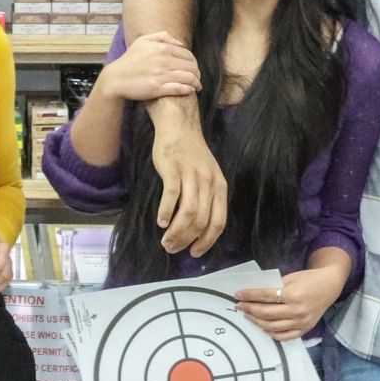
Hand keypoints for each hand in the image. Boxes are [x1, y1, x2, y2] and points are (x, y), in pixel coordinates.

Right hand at [98, 32, 200, 102]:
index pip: (188, 55)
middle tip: (197, 79)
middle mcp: (163, 60)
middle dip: (197, 73)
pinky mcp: (157, 88)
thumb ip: (162, 37)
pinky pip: (180, 88)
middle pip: (191, 67)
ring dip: (196, 83)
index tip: (194, 69)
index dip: (194, 63)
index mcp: (161, 48)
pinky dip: (188, 89)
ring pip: (189, 78)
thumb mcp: (142, 41)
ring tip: (197, 87)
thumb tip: (180, 43)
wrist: (115, 79)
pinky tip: (190, 91)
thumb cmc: (129, 60)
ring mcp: (161, 74)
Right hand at [149, 96, 226, 255]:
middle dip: (187, 240)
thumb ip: (206, 199)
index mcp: (220, 187)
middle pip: (201, 221)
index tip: (194, 252)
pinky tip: (160, 222)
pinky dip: (166, 212)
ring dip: (176, 231)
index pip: (218, 222)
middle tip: (173, 248)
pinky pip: (171, 196)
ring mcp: (191, 176)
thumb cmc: (192, 155)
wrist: (179, 127)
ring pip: (187, 213)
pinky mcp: (173, 170)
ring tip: (165, 241)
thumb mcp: (208, 177)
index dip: (207, 241)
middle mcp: (209, 183)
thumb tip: (197, 229)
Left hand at [236, 265, 347, 341]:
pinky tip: (262, 327)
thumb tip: (253, 294)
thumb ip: (274, 287)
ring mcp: (301, 322)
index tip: (238, 295)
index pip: (265, 296)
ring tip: (248, 316)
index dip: (249, 295)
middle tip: (240, 306)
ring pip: (272, 327)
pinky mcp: (304, 329)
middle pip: (266, 313)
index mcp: (293, 294)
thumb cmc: (308, 279)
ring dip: (257, 322)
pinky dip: (271, 333)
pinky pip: (284, 336)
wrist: (329, 286)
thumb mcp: (290, 278)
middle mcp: (297, 310)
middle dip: (249, 309)